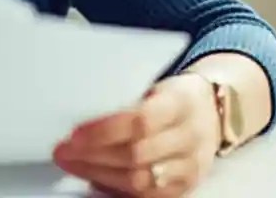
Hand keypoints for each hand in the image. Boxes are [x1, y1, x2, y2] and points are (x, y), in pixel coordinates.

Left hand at [52, 74, 220, 196]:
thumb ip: (126, 103)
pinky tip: (95, 181)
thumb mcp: (156, 88)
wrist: (213, 113)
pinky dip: (116, 190)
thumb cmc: (174, 98)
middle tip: (63, 151)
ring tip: (73, 165)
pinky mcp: (186, 187)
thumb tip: (82, 122)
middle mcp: (190, 136)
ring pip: (139, 180)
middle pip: (136, 154)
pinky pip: (148, 196)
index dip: (104, 130)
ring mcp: (190, 166)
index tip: (75, 133)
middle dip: (93, 155)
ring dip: (98, 174)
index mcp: (181, 103)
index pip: (140, 121)